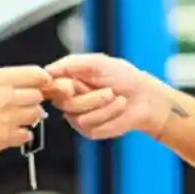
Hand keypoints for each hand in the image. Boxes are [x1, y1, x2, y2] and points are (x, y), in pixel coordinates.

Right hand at [0, 66, 51, 159]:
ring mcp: (9, 118)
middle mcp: (7, 97)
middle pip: (39, 95)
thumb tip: (20, 80)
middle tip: (23, 102)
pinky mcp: (7, 137)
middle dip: (33, 98)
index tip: (42, 83)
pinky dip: (22, 133)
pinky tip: (10, 130)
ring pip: (37, 114)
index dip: (42, 79)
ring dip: (29, 115)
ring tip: (15, 116)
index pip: (36, 74)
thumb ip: (1, 79)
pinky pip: (27, 134)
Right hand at [44, 53, 168, 139]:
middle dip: (89, 96)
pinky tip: (119, 109)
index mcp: (70, 81)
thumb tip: (47, 70)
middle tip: (109, 90)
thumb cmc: (126, 78)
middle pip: (63, 102)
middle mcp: (72, 100)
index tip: (71, 85)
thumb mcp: (97, 62)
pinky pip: (92, 126)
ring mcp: (80, 117)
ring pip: (78, 116)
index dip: (58, 86)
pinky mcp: (91, 131)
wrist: (147, 99)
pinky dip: (110, 115)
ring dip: (103, 105)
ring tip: (116, 98)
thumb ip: (70, 64)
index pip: (50, 86)